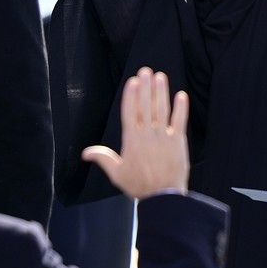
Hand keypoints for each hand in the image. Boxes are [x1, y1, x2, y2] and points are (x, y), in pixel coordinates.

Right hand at [82, 67, 189, 197]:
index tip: (132, 81)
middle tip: (146, 71)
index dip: (131, 95)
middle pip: (145, 106)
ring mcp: (163, 137)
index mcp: (131, 140)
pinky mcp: (178, 141)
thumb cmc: (138, 185)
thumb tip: (85, 153)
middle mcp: (147, 135)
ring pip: (162, 110)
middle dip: (145, 87)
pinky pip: (179, 121)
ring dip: (161, 92)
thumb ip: (102, 158)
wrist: (163, 197)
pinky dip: (181, 108)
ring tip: (160, 77)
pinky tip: (181, 95)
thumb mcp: (116, 173)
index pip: (130, 112)